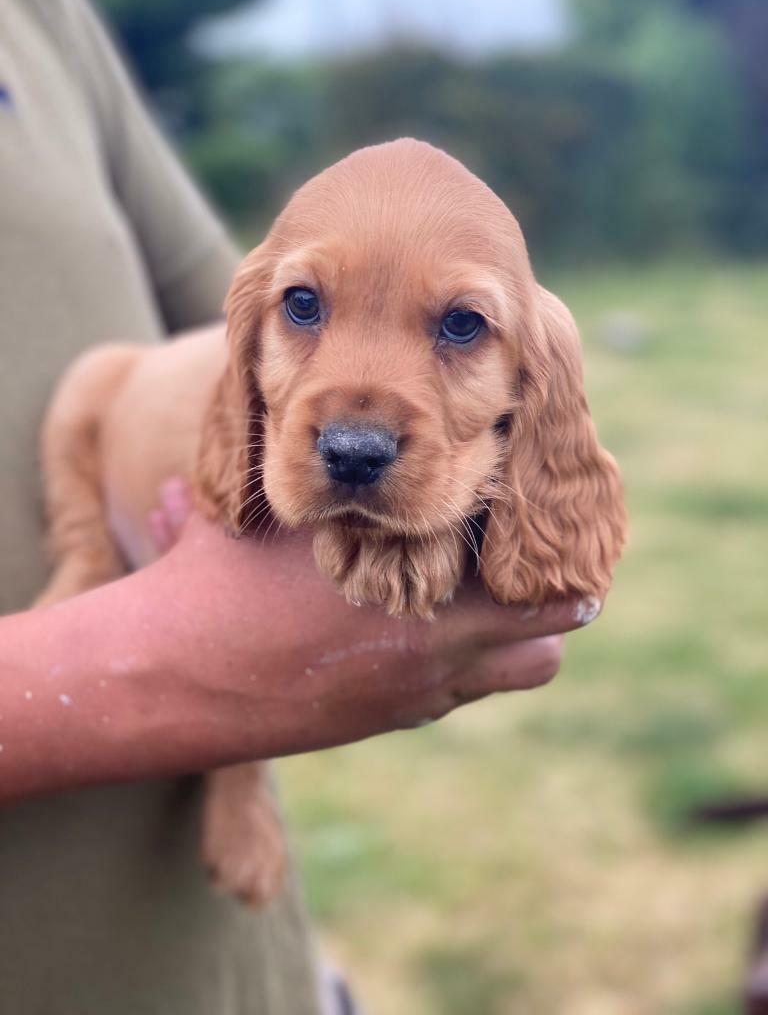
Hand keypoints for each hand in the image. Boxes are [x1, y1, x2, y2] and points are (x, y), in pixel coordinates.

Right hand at [144, 509, 591, 761]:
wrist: (173, 679)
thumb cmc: (215, 583)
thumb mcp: (270, 511)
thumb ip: (308, 476)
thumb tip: (317, 442)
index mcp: (413, 584)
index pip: (524, 563)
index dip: (544, 538)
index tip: (546, 514)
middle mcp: (432, 647)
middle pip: (550, 628)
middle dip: (555, 594)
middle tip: (535, 558)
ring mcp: (418, 693)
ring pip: (522, 668)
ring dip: (521, 636)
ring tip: (497, 598)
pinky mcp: (391, 719)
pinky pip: (465, 693)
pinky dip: (470, 663)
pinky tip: (431, 631)